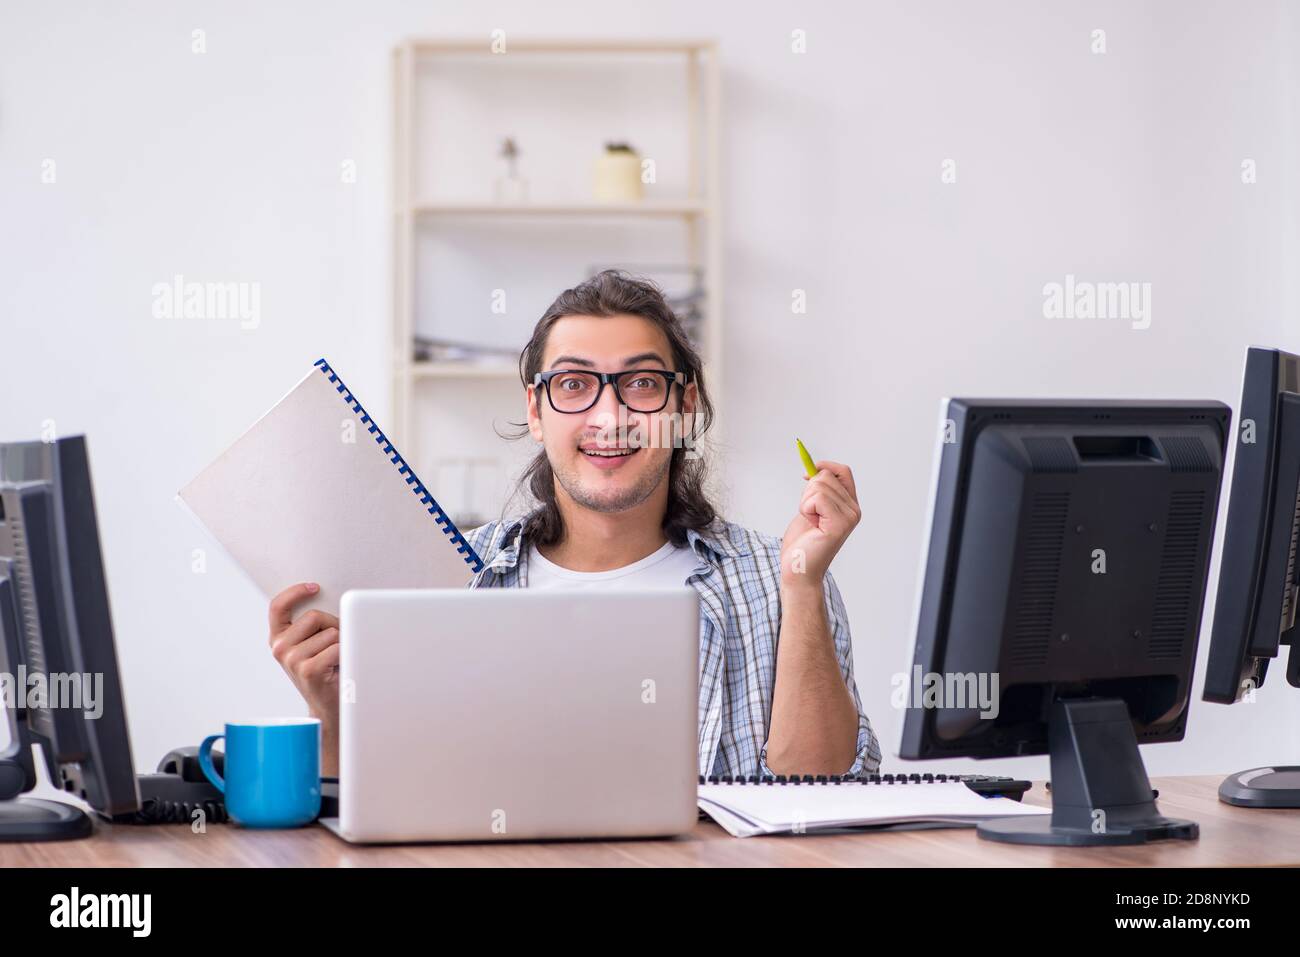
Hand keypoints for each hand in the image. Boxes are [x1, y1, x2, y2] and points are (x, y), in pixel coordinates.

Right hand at [268, 583, 339, 768]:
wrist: (330, 706)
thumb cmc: (326, 670)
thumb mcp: (312, 644)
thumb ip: (311, 624)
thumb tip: (335, 598)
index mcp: (278, 638)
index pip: (277, 606)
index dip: (295, 592)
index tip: (315, 587)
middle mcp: (280, 648)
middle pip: (315, 616)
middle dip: (333, 625)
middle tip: (335, 645)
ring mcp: (292, 660)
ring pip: (330, 632)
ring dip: (341, 642)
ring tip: (336, 660)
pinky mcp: (308, 670)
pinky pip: (337, 647)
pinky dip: (345, 654)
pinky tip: (339, 667)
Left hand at [780, 460, 861, 587]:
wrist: (799, 568)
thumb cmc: (803, 542)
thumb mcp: (811, 508)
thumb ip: (817, 491)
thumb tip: (813, 469)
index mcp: (850, 505)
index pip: (843, 471)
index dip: (825, 466)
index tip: (810, 471)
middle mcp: (854, 510)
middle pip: (826, 476)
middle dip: (808, 491)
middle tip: (810, 514)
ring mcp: (849, 517)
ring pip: (819, 486)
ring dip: (805, 502)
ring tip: (811, 521)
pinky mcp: (839, 524)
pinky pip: (817, 498)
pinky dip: (806, 508)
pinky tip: (811, 524)